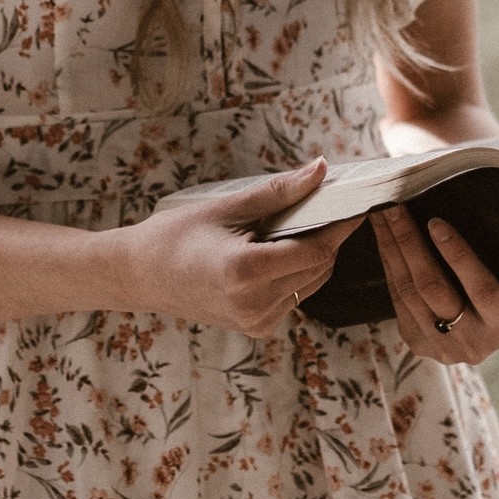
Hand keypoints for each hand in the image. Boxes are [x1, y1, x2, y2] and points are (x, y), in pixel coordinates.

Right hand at [126, 159, 362, 336]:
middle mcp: (255, 305)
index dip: (340, 226)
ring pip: (311, 283)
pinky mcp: (257, 327)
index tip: (357, 202)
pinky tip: (284, 247)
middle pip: (318, 268)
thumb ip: (279, 192)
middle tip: (333, 204)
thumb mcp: (228, 207)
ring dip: (316, 254)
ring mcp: (257, 322)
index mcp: (245, 273)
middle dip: (331, 236)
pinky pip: (295, 295)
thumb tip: (320, 170)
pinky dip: (299, 270)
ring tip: (306, 222)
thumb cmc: (177, 234)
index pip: (315, 251)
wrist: (142, 275)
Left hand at [371, 205, 498, 364]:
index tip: (436, 221)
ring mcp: (444, 348)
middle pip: (434, 289)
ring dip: (391, 249)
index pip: (481, 288)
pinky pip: (397, 300)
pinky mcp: (418, 344)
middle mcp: (476, 344)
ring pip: (408, 293)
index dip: (457, 255)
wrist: (494, 327)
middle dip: (410, 244)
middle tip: (395, 207)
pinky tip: (382, 237)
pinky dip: (387, 264)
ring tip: (382, 214)